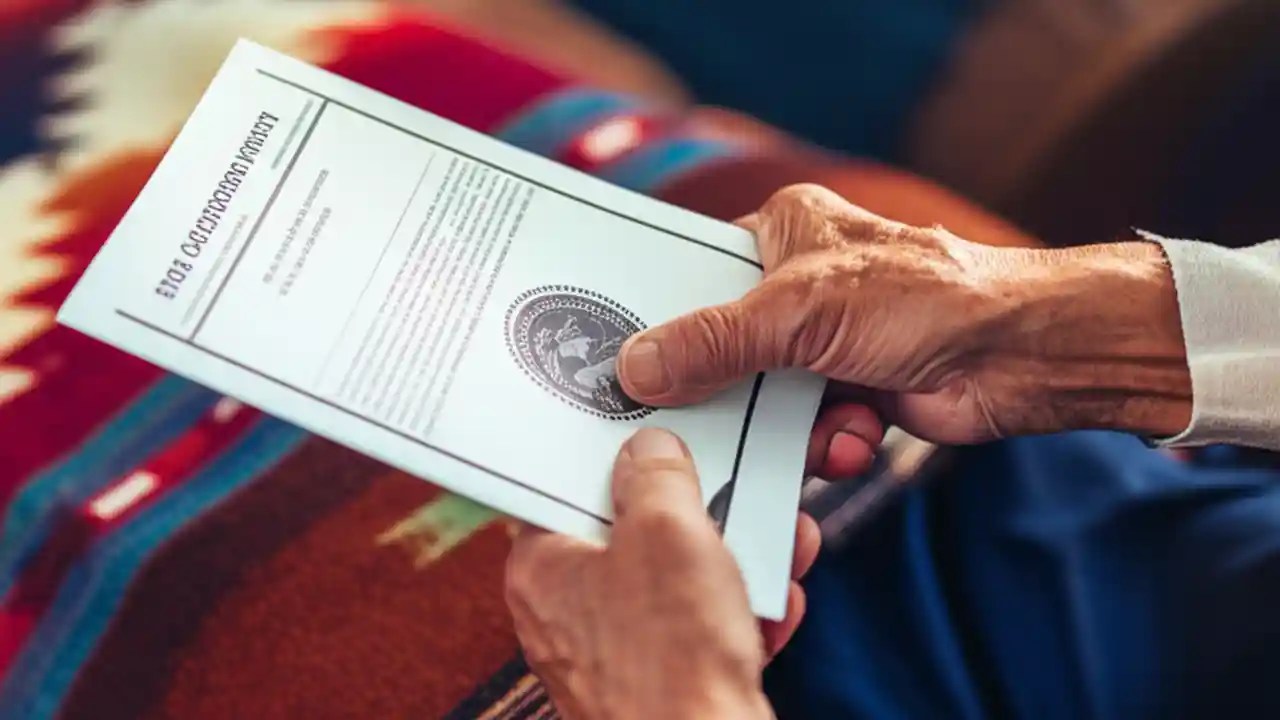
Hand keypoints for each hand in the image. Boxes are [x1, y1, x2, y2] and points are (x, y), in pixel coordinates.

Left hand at [505, 428, 822, 719]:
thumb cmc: (670, 660)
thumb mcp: (667, 531)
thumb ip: (656, 473)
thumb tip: (650, 447)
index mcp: (542, 568)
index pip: (565, 489)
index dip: (616, 460)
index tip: (658, 441)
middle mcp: (568, 612)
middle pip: (632, 532)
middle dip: (700, 512)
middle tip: (734, 493)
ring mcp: (614, 653)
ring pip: (676, 581)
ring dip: (735, 559)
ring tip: (781, 541)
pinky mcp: (660, 684)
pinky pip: (700, 630)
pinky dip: (740, 614)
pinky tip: (778, 604)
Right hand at [618, 184, 1191, 446]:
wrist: (1018, 356)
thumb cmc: (925, 298)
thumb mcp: (800, 312)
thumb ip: (712, 341)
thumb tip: (635, 367)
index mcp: (781, 230)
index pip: (696, 270)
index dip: (665, 314)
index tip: (628, 356)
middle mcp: (798, 284)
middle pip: (720, 342)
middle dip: (726, 386)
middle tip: (697, 414)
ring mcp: (822, 341)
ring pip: (759, 396)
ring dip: (789, 423)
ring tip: (823, 420)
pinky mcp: (847, 391)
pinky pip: (801, 430)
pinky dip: (827, 441)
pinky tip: (855, 433)